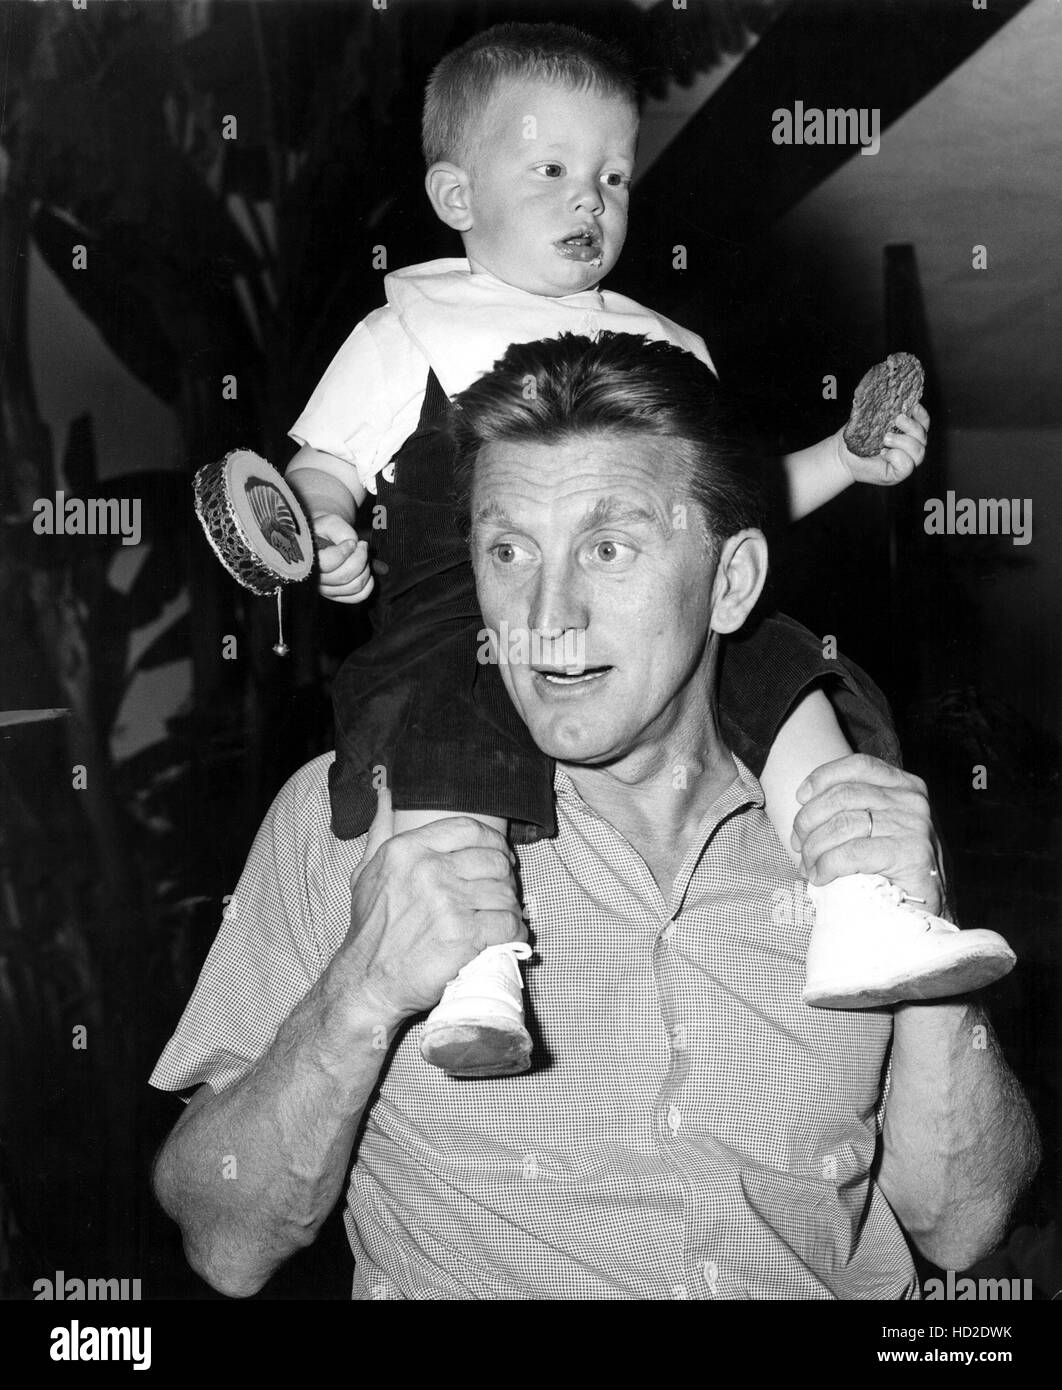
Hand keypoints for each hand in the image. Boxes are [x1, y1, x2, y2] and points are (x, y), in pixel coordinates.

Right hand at [313, 513, 373, 603]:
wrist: (321, 537)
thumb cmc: (324, 529)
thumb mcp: (329, 522)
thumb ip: (341, 531)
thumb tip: (354, 546)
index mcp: (305, 560)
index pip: (327, 564)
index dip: (344, 553)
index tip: (352, 542)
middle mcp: (312, 579)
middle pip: (343, 577)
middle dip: (359, 559)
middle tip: (361, 546)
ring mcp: (323, 590)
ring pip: (353, 587)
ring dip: (365, 570)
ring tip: (361, 556)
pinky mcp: (335, 596)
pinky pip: (357, 597)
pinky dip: (368, 585)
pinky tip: (366, 571)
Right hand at [339, 789, 525, 1021]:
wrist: (367, 981)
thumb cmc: (370, 929)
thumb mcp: (366, 870)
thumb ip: (380, 829)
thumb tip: (386, 793)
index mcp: (408, 849)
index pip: (470, 829)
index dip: (493, 842)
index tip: (498, 857)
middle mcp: (429, 870)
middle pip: (494, 861)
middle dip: (504, 879)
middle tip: (500, 895)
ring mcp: (448, 903)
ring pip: (505, 893)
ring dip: (510, 908)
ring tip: (502, 918)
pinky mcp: (465, 936)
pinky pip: (509, 924)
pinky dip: (515, 933)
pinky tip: (507, 937)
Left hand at [792, 754, 944, 914]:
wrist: (927, 911)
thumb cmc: (896, 868)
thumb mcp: (882, 827)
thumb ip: (857, 807)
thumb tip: (807, 803)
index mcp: (905, 786)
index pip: (858, 766)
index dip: (823, 777)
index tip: (801, 796)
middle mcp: (912, 801)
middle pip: (843, 796)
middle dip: (809, 820)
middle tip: (799, 844)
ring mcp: (913, 827)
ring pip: (842, 824)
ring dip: (814, 847)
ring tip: (808, 866)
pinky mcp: (909, 855)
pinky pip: (851, 853)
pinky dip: (828, 865)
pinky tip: (821, 876)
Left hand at [837, 402, 929, 485]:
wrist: (842, 455)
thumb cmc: (857, 437)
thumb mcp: (872, 419)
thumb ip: (885, 410)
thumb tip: (890, 394)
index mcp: (907, 431)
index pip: (924, 421)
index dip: (921, 414)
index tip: (913, 406)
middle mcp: (910, 446)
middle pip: (923, 436)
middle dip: (911, 426)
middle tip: (896, 420)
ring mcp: (906, 461)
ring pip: (919, 451)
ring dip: (902, 441)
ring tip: (885, 438)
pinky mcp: (898, 474)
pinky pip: (907, 465)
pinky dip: (896, 457)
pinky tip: (884, 453)